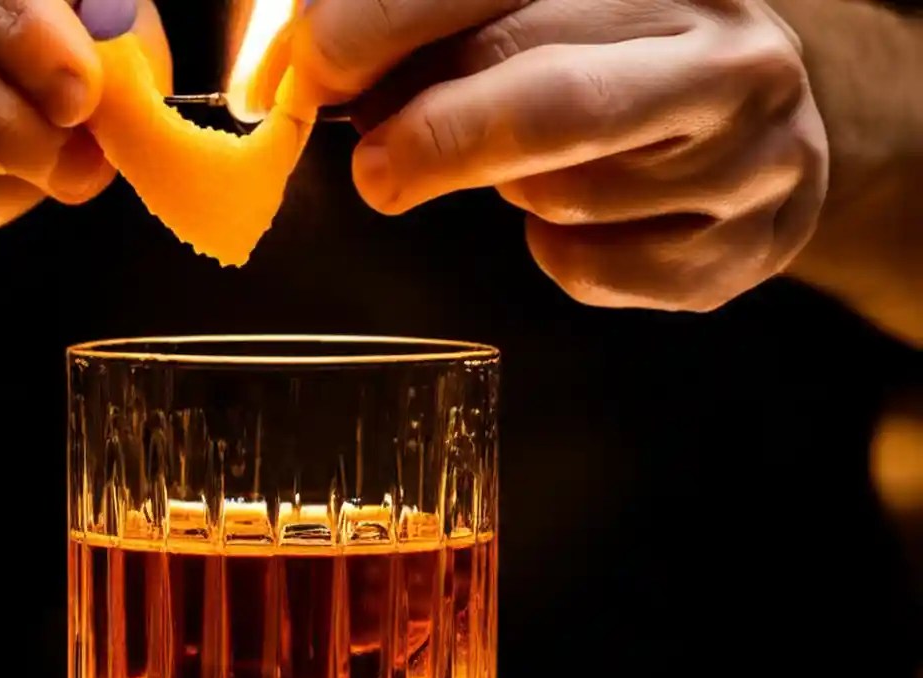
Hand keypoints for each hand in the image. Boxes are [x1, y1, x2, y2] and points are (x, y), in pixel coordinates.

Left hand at [293, 0, 828, 311]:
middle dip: (432, 136)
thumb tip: (298, 68)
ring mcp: (752, 151)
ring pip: (566, 194)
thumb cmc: (616, 58)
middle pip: (547, 98)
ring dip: (506, 190)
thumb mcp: (536, 12)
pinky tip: (579, 216)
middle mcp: (724, 46)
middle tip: (373, 168)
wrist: (763, 131)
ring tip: (522, 165)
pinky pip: (594, 268)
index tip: (313, 68)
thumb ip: (434, 29)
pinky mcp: (746, 244)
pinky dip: (554, 253)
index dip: (384, 25)